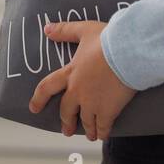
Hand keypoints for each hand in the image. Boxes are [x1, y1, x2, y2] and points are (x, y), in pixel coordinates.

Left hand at [29, 21, 135, 140]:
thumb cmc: (108, 39)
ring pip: (86, 121)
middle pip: (67, 110)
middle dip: (67, 121)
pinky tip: (103, 135)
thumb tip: (46, 29)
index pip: (47, 87)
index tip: (34, 108)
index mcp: (70, 73)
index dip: (39, 99)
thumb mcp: (83, 30)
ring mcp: (93, 103)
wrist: (129, 52)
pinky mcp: (109, 110)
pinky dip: (102, 132)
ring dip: (87, 129)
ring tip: (90, 135)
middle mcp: (78, 91)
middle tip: (67, 130)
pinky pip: (103, 126)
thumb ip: (64, 31)